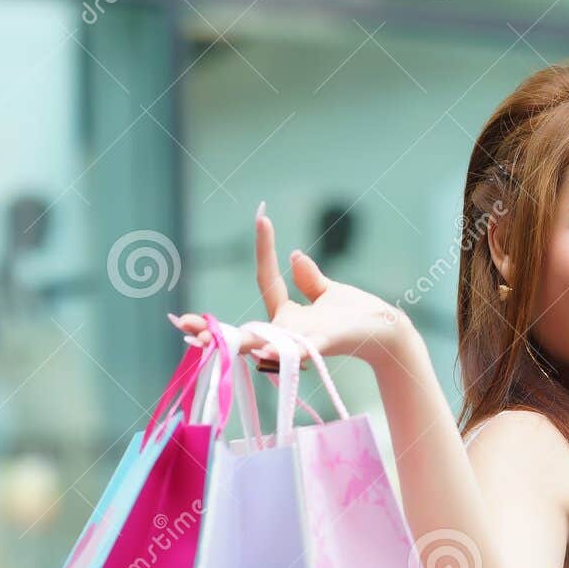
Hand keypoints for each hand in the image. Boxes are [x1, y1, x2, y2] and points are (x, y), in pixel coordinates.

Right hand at [169, 201, 412, 370]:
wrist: (386, 331)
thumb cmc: (359, 316)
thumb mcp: (329, 292)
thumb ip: (309, 279)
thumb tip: (294, 255)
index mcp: (286, 315)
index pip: (266, 279)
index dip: (264, 248)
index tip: (263, 214)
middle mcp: (287, 331)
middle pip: (242, 329)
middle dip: (210, 330)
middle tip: (181, 325)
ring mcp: (300, 341)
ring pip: (258, 344)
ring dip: (232, 343)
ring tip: (203, 339)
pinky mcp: (319, 346)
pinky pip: (295, 353)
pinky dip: (278, 353)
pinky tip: (261, 350)